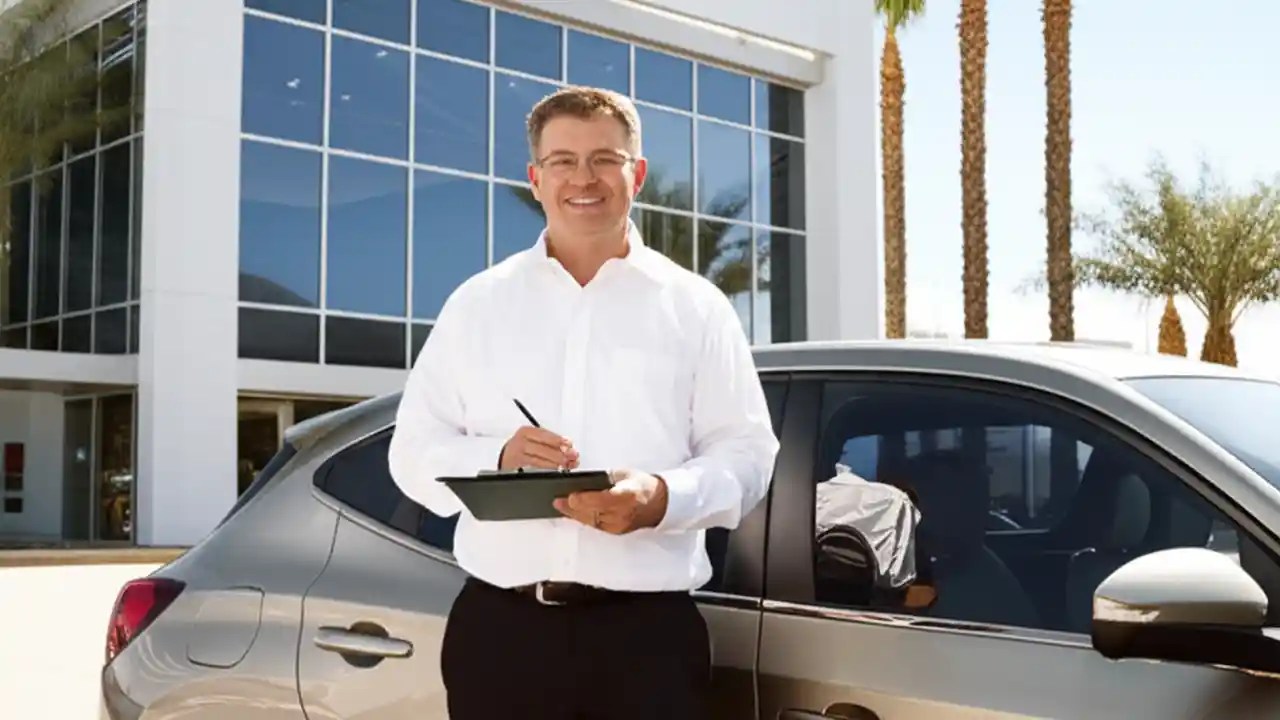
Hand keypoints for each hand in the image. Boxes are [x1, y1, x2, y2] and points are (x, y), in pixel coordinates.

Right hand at [499, 426, 579, 470]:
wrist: (506, 457)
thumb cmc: (525, 447)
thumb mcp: (536, 440)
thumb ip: (552, 443)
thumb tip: (570, 449)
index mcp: (527, 431)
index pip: (545, 434)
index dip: (558, 440)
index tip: (570, 444)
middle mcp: (521, 440)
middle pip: (542, 446)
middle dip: (559, 452)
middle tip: (571, 456)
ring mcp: (518, 453)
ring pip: (539, 458)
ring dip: (555, 461)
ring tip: (567, 464)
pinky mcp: (517, 464)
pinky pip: (535, 465)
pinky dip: (548, 466)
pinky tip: (557, 468)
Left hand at [553, 469, 667, 533]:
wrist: (659, 503)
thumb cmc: (643, 485)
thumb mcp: (624, 474)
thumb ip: (604, 479)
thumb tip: (583, 483)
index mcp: (628, 495)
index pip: (602, 500)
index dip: (584, 500)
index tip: (570, 496)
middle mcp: (624, 512)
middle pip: (593, 512)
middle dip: (573, 508)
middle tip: (557, 502)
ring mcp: (620, 524)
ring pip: (592, 521)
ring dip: (575, 515)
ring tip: (561, 507)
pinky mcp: (617, 531)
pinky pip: (596, 525)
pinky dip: (584, 519)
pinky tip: (574, 514)